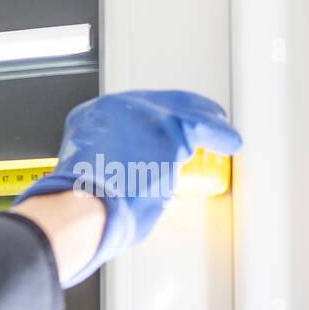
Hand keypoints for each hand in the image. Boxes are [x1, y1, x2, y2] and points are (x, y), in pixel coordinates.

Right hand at [14, 90, 242, 285]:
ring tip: (222, 133)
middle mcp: (116, 108)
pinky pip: (205, 130)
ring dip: (207, 125)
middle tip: (204, 122)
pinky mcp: (171, 129)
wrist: (78, 207)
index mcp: (90, 117)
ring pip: (186, 113)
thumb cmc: (80, 203)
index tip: (168, 123)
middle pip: (162, 102)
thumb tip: (132, 178)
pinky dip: (220, 137)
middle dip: (187, 111)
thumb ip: (111, 162)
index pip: (131, 109)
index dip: (156, 116)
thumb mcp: (86, 170)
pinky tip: (230, 142)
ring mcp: (144, 115)